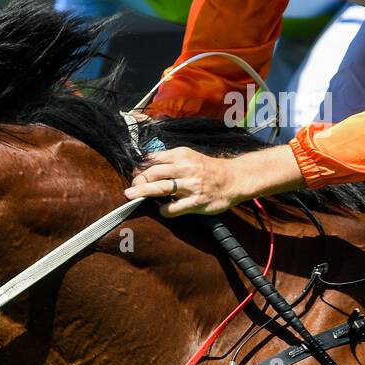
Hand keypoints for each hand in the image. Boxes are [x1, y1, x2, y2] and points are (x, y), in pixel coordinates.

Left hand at [124, 147, 244, 216]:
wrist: (234, 179)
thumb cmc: (208, 169)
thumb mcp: (189, 157)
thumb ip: (170, 160)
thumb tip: (145, 166)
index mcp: (182, 155)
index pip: (154, 159)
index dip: (140, 168)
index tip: (134, 175)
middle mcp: (186, 168)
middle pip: (154, 173)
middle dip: (138, 181)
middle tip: (130, 189)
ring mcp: (191, 186)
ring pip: (161, 188)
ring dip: (143, 193)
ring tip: (131, 196)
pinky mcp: (196, 202)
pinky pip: (174, 208)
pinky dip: (164, 210)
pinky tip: (163, 210)